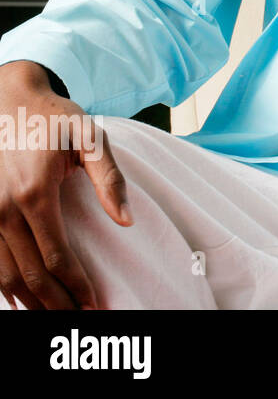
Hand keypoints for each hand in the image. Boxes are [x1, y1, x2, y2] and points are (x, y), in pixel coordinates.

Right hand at [0, 60, 132, 309]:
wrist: (8, 98)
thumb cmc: (55, 119)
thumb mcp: (91, 139)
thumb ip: (109, 180)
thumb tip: (127, 221)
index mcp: (35, 194)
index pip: (56, 257)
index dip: (76, 286)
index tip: (95, 303)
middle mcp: (3, 209)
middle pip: (29, 274)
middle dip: (56, 302)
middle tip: (80, 318)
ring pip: (2, 275)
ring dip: (28, 301)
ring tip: (54, 316)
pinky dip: (3, 284)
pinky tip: (22, 299)